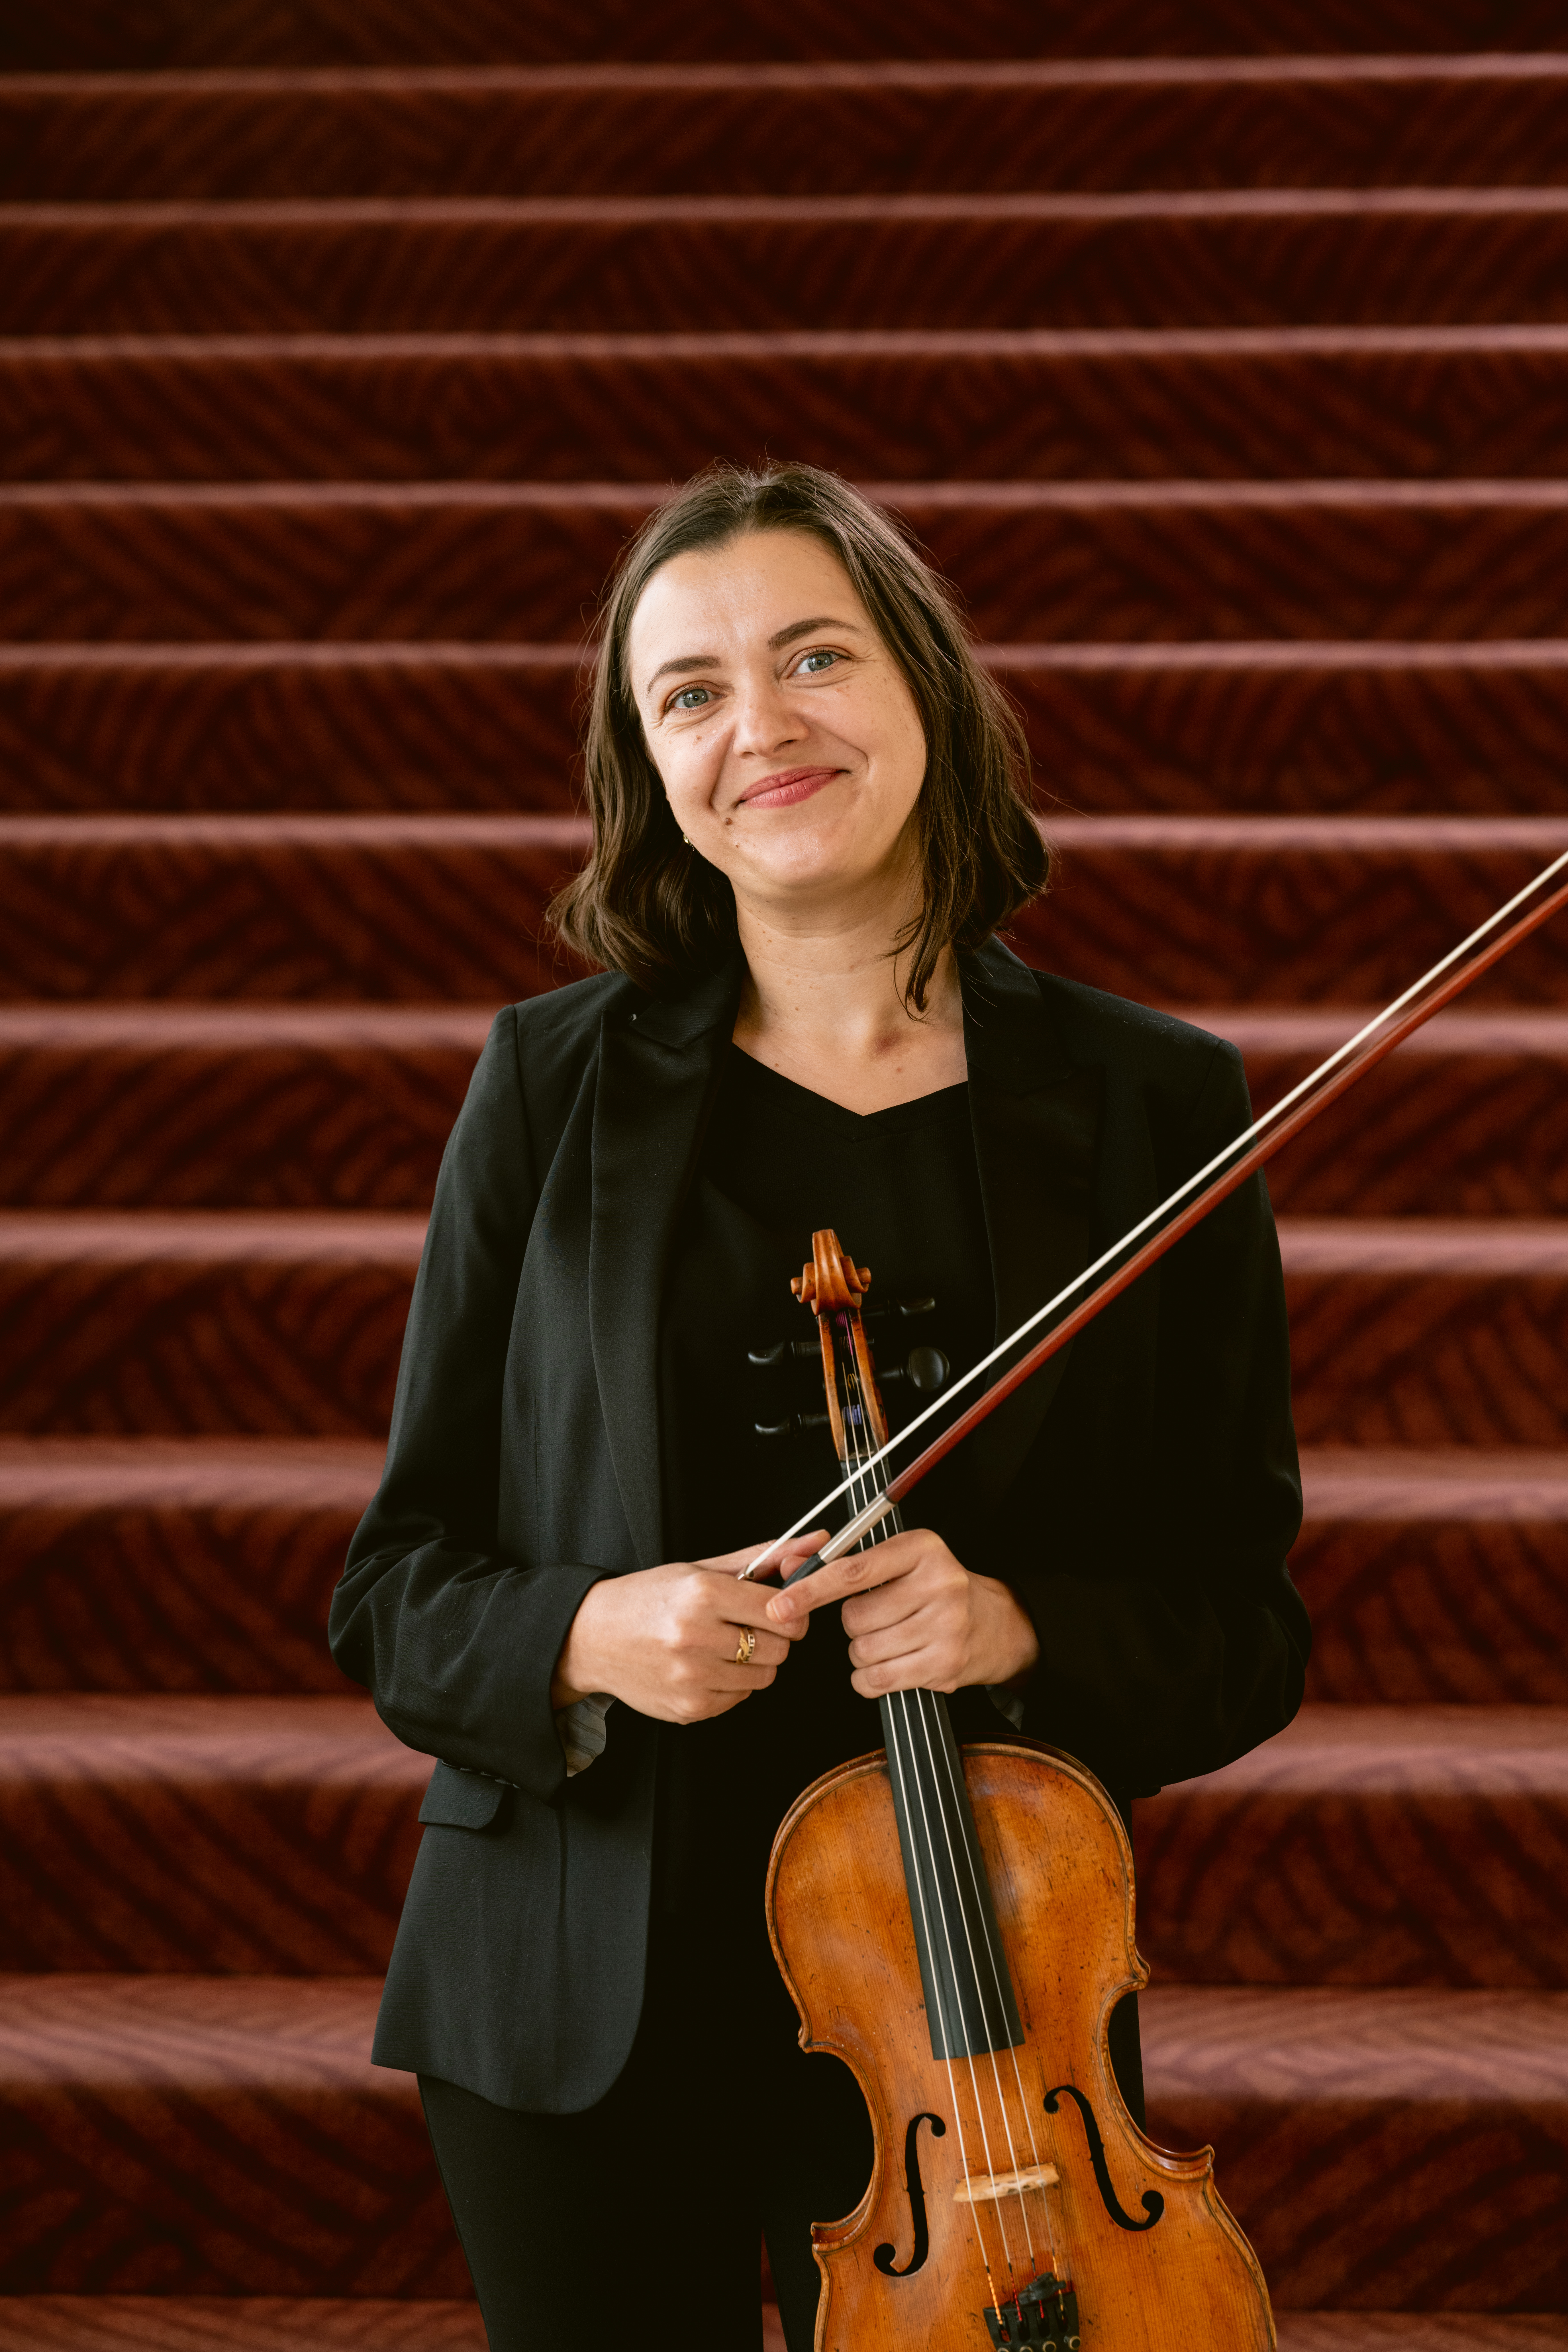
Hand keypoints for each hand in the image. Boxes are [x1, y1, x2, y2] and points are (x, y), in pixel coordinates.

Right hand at [550, 1532, 826, 1722]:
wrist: (592, 1637)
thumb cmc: (648, 1598)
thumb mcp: (702, 1568)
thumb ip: (763, 1558)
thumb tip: (814, 1542)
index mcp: (702, 1594)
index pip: (782, 1609)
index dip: (789, 1609)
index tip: (779, 1607)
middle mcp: (696, 1636)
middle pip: (780, 1647)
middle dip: (773, 1636)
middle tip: (747, 1626)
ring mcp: (692, 1676)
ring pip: (765, 1676)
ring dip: (755, 1662)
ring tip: (724, 1645)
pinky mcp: (690, 1707)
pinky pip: (740, 1698)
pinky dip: (732, 1683)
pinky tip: (706, 1665)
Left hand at [763, 1527, 1037, 1700]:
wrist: (996, 1624)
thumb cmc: (937, 1589)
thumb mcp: (899, 1562)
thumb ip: (843, 1562)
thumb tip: (789, 1567)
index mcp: (922, 1549)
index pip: (853, 1570)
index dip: (811, 1590)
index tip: (780, 1605)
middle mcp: (939, 1584)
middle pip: (854, 1617)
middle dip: (854, 1624)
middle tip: (881, 1617)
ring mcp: (946, 1626)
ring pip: (863, 1651)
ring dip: (864, 1652)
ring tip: (892, 1639)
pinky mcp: (946, 1664)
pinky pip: (878, 1679)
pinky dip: (870, 1678)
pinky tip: (890, 1664)